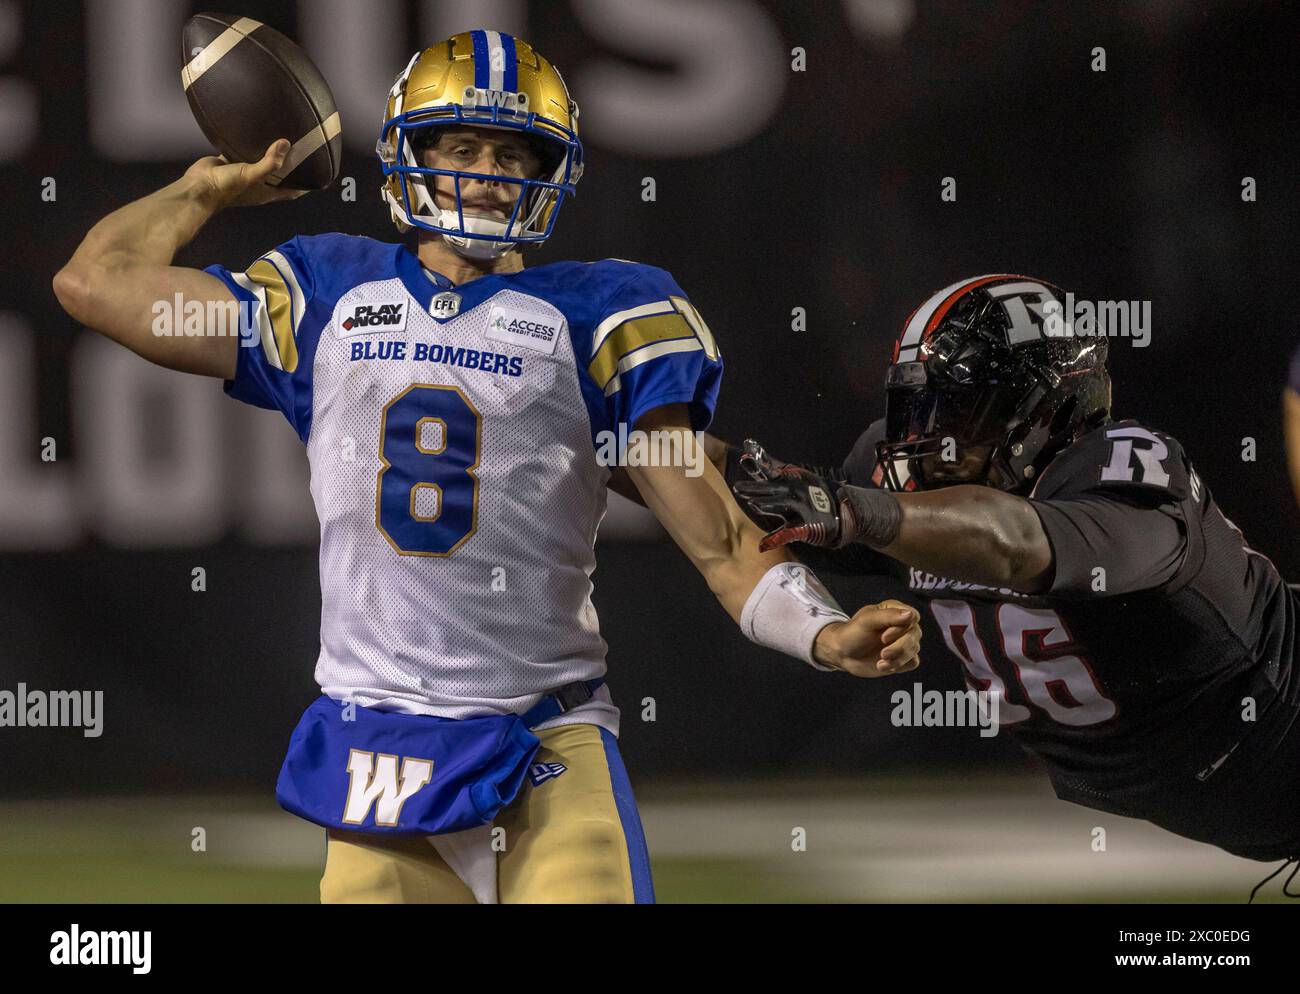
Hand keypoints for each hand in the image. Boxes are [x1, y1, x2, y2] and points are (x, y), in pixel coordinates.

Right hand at [184, 139, 307, 208]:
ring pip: (263, 162)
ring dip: (271, 153)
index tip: (318, 174)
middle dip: (291, 165)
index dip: (306, 184)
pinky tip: (257, 132)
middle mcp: (259, 184)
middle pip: (280, 175)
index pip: (292, 190)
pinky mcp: (232, 163)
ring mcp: (245, 173)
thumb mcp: (252, 175)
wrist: (199, 186)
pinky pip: (245, 153)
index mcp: (268, 192)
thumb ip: (270, 162)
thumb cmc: (228, 187)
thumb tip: (286, 144)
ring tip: (283, 136)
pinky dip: (251, 145)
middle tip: (303, 148)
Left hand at [733, 469, 846, 550]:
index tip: (744, 458)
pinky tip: (763, 543)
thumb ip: (772, 467)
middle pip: (773, 488)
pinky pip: (789, 533)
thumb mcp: (795, 476)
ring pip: (782, 505)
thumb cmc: (811, 492)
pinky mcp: (805, 526)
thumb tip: (749, 449)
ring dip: (768, 504)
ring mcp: (802, 507)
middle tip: (738, 487)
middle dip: (755, 488)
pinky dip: (777, 538)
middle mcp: (796, 491)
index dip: (758, 465)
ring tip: (753, 503)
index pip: (771, 471)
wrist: (840, 509)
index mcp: (791, 479)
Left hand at [813, 599, 920, 676]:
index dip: (901, 629)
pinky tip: (883, 666)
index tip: (884, 637)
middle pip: (915, 635)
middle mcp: (902, 625)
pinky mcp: (902, 657)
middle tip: (883, 654)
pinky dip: (899, 666)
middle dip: (899, 647)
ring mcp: (903, 642)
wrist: (843, 653)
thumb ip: (889, 616)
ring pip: (914, 650)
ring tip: (881, 662)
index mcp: (895, 610)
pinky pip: (913, 662)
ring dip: (897, 659)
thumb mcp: (867, 621)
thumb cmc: (853, 633)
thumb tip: (911, 615)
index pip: (913, 616)